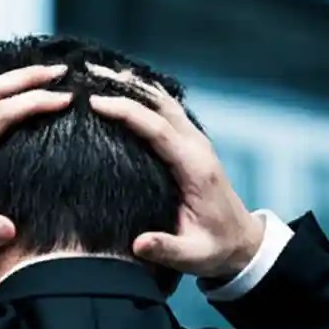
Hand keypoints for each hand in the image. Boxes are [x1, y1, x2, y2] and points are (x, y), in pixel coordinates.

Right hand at [86, 66, 266, 277]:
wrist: (241, 242)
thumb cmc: (215, 248)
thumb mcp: (193, 256)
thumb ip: (166, 249)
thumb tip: (139, 243)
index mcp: (195, 168)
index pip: (158, 128)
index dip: (127, 112)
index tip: (95, 103)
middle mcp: (196, 146)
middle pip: (159, 103)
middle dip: (123, 86)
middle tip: (88, 73)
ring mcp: (195, 141)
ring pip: (162, 100)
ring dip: (132, 85)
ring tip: (97, 72)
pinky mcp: (189, 143)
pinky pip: (164, 109)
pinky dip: (142, 94)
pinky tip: (120, 88)